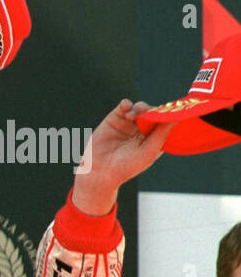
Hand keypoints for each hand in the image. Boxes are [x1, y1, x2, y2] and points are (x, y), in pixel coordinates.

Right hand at [71, 100, 174, 216]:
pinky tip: (126, 108)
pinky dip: (126, 104)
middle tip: (148, 113)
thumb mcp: (149, 151)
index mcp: (153, 138)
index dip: (166, 115)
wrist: (100, 172)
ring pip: (139, 108)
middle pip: (152, 112)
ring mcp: (128, 124)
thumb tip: (177, 117)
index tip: (168, 112)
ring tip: (133, 116)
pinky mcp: (114, 119)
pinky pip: (123, 106)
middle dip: (152, 110)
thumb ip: (162, 134)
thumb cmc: (126, 167)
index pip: (164, 122)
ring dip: (140, 108)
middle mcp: (141, 130)